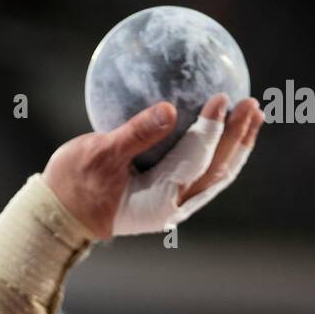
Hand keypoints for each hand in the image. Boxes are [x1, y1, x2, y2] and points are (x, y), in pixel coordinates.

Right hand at [42, 94, 263, 239]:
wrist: (61, 215)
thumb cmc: (74, 186)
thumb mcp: (100, 155)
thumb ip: (136, 133)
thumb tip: (169, 110)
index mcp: (160, 201)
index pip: (195, 161)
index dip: (211, 129)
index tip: (221, 98)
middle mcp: (174, 207)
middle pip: (217, 171)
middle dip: (237, 138)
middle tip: (253, 104)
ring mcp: (173, 204)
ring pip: (214, 174)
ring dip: (234, 145)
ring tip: (252, 115)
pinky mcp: (168, 195)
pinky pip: (200, 171)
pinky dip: (215, 150)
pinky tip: (222, 128)